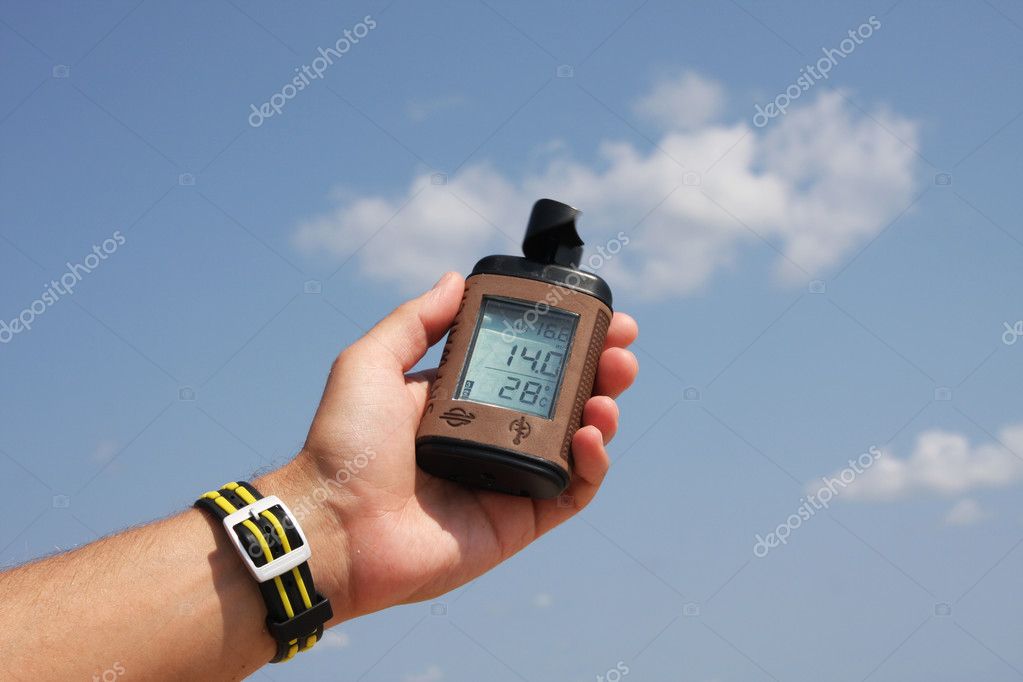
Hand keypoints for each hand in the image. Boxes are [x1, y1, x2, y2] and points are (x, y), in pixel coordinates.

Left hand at [279, 272, 638, 622]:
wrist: (335, 526)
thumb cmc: (344, 445)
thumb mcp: (372, 363)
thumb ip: (416, 321)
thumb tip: (453, 278)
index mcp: (459, 399)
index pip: (526, 363)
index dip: (565, 340)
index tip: (596, 317)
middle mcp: (489, 435)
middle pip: (562, 399)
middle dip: (599, 369)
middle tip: (621, 348)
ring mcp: (507, 478)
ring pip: (577, 442)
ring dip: (604, 411)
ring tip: (608, 391)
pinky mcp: (519, 520)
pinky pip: (573, 491)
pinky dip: (594, 464)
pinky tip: (591, 435)